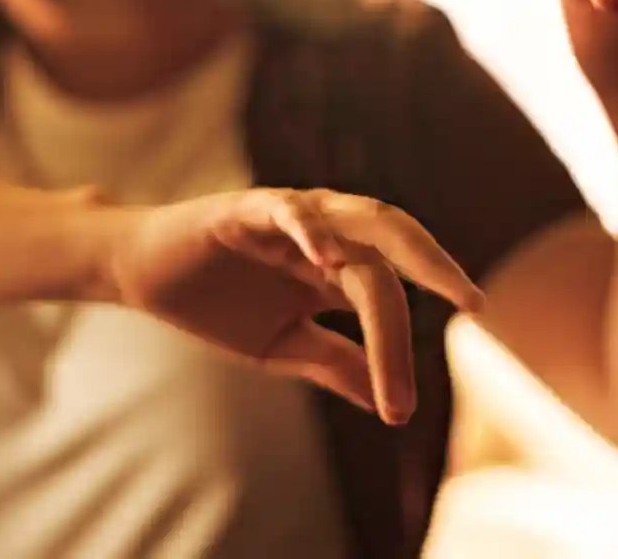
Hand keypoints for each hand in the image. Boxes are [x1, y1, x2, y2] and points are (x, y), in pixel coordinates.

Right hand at [107, 188, 484, 424]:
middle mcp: (323, 234)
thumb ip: (335, 364)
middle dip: (437, 266)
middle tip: (473, 303)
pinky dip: (311, 228)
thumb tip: (388, 404)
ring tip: (435, 279)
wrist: (144, 275)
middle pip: (394, 239)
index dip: (402, 346)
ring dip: (399, 245)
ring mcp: (288, 217)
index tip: (403, 410)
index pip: (386, 296)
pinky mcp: (243, 208)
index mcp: (334, 266)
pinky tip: (331, 256)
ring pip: (358, 218)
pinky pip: (287, 209)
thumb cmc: (217, 303)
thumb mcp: (283, 346)